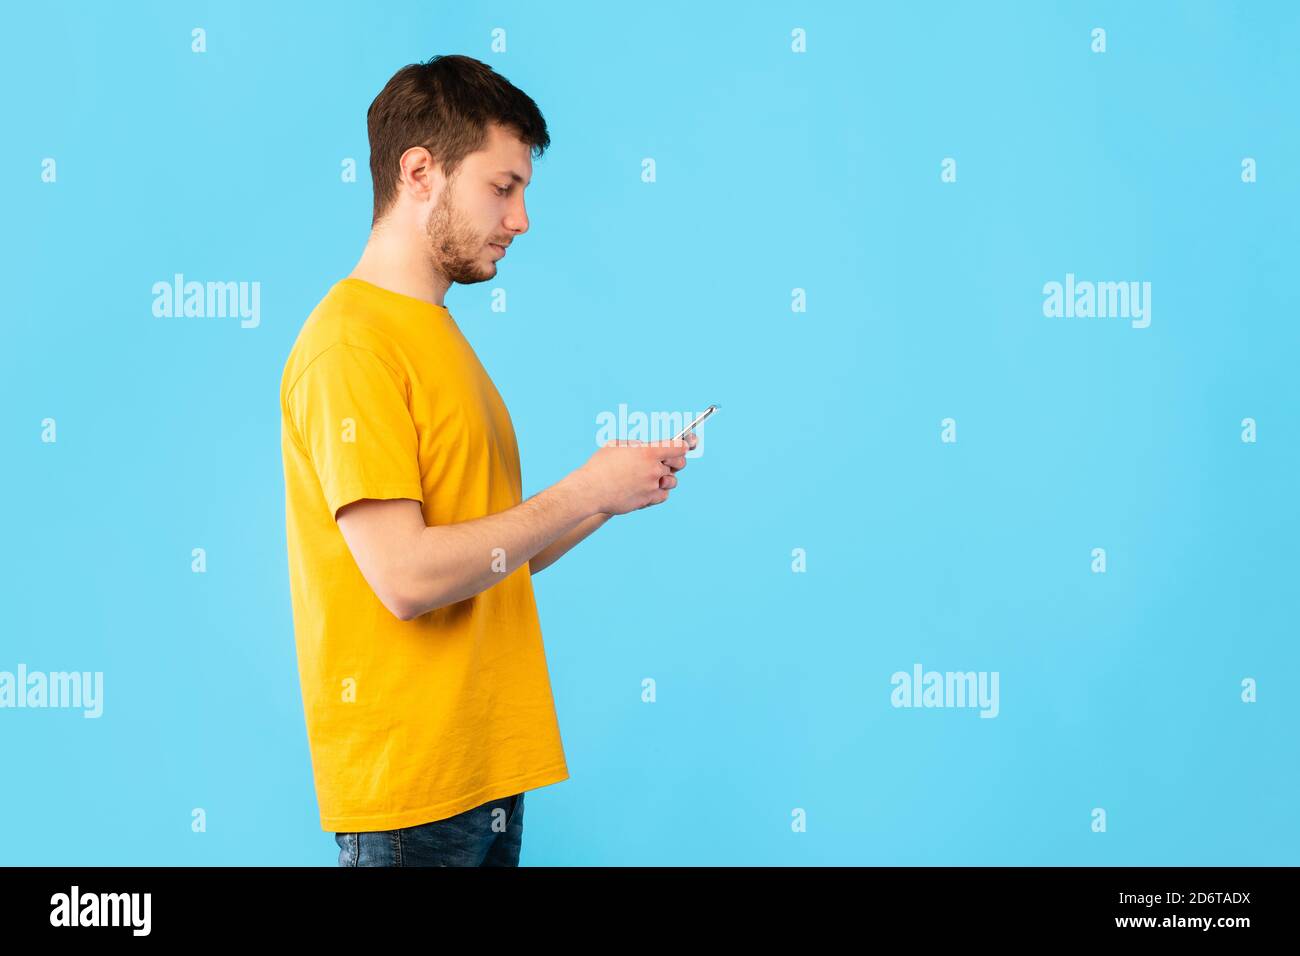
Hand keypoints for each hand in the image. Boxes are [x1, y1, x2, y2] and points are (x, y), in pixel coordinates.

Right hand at [572, 435, 692, 515]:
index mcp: (647, 451)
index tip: (684, 445)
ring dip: (666, 478)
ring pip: (672, 481)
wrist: (590, 490)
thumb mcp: (617, 445)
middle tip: (669, 461)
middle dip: (676, 461)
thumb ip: (636, 445)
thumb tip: (646, 447)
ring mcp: (652, 485)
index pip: (677, 447)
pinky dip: (659, 492)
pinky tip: (649, 489)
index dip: (683, 445)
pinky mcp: (647, 500)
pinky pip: (663, 496)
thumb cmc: (599, 466)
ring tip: (654, 477)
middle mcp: (653, 468)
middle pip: (680, 463)